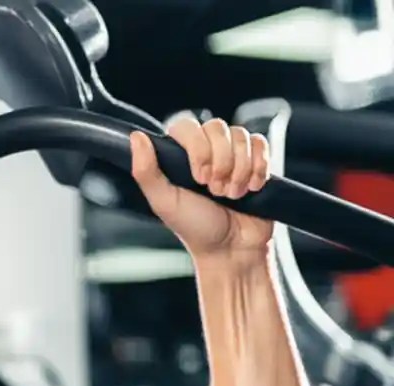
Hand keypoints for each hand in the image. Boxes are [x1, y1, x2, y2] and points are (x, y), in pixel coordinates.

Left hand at [129, 117, 273, 259]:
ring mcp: (232, 154)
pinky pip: (261, 143)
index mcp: (179, 157)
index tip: (198, 178)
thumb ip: (146, 171)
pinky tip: (252, 187)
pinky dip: (259, 167)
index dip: (198, 148)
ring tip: (232, 194)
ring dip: (239, 169)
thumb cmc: (195, 228)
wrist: (232, 248)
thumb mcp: (164, 202)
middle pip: (217, 127)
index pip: (187, 126)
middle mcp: (205, 151)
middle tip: (215, 190)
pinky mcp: (256, 160)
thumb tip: (136, 137)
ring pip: (241, 136)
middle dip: (220, 161)